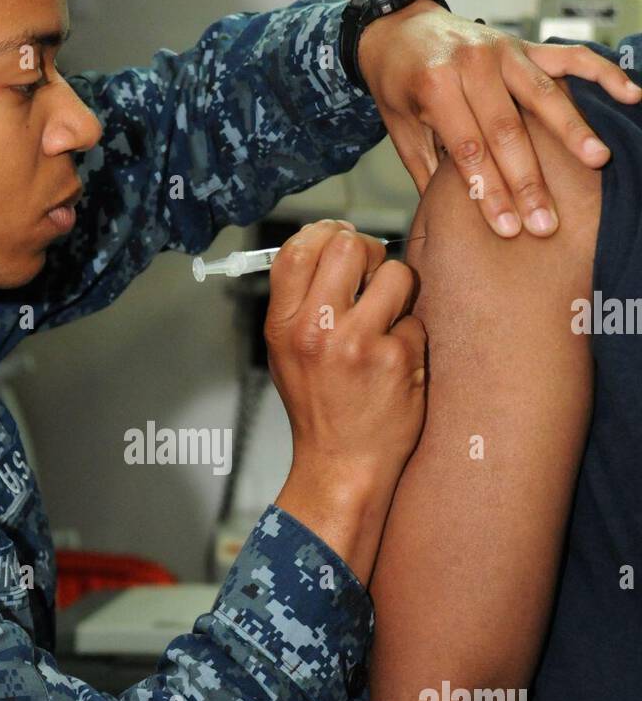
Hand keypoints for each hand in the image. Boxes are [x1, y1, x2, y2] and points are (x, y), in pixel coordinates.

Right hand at [265, 220, 425, 583]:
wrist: (342, 466)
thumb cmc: (319, 408)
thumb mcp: (287, 353)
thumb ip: (300, 301)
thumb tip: (328, 241)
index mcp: (283, 325)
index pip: (298, 248)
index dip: (326, 235)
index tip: (341, 243)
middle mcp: (315, 330)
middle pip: (350, 246)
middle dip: (371, 253)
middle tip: (375, 277)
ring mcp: (357, 344)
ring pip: (396, 274)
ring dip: (401, 293)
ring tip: (390, 323)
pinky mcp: (396, 360)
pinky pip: (417, 320)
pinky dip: (412, 337)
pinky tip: (398, 363)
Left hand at [357, 0, 641, 237]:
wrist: (399, 29)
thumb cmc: (399, 86)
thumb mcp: (400, 129)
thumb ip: (427, 170)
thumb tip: (448, 220)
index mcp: (435, 85)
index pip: (469, 149)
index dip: (490, 192)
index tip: (508, 229)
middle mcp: (472, 64)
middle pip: (508, 130)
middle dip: (529, 181)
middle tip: (547, 222)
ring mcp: (504, 51)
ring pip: (544, 96)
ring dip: (573, 131)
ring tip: (597, 161)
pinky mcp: (526, 45)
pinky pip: (570, 57)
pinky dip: (602, 73)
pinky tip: (630, 95)